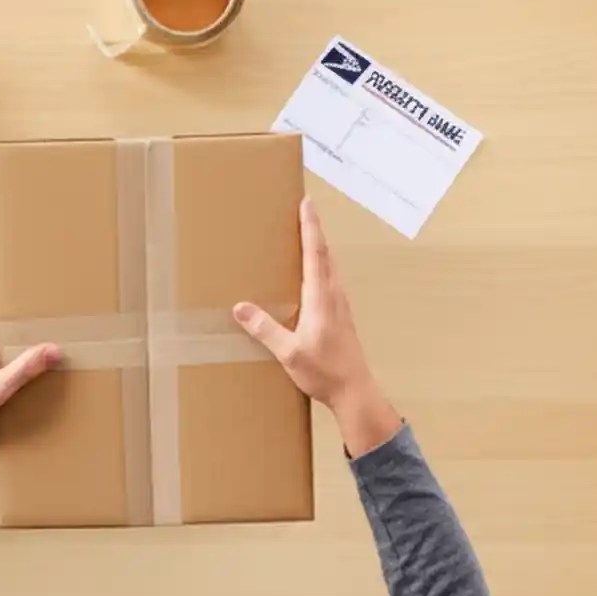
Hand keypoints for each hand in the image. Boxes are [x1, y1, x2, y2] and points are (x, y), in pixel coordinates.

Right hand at [232, 197, 400, 456]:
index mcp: (321, 298)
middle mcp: (334, 296)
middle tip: (304, 210)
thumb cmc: (324, 372)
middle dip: (314, 230)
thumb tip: (240, 307)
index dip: (310, 227)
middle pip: (326, 254)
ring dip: (319, 247)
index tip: (306, 203)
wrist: (356, 392)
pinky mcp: (341, 316)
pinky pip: (330, 281)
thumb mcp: (288, 352)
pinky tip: (313, 274)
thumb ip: (264, 329)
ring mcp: (341, 305)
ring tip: (306, 235)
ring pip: (330, 267)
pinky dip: (321, 266)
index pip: (316, 253)